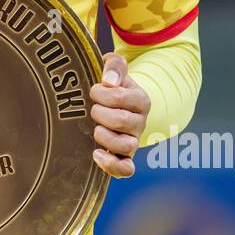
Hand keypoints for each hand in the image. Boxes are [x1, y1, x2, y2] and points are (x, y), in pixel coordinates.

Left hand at [88, 51, 150, 177]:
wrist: (116, 105)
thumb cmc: (112, 86)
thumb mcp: (115, 69)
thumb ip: (114, 65)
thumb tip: (109, 81)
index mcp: (141, 100)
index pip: (119, 97)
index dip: (99, 93)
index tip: (93, 90)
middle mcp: (140, 123)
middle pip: (120, 120)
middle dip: (99, 113)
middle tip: (93, 109)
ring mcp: (133, 141)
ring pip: (125, 146)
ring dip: (103, 136)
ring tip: (96, 128)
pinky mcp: (124, 157)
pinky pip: (125, 169)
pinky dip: (111, 165)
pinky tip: (96, 154)